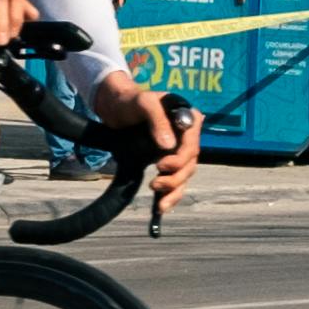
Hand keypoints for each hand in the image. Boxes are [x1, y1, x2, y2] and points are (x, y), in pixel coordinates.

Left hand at [94, 74, 201, 214]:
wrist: (116, 107)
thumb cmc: (131, 101)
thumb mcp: (144, 103)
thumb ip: (157, 119)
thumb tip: (167, 145)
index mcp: (187, 121)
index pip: (192, 145)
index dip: (180, 158)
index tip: (161, 165)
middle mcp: (186, 138)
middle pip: (190, 164)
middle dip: (176, 178)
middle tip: (155, 184)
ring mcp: (177, 151)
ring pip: (184, 176)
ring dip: (174, 191)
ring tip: (159, 202)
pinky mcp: (167, 162)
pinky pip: (175, 181)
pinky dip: (170, 195)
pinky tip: (162, 207)